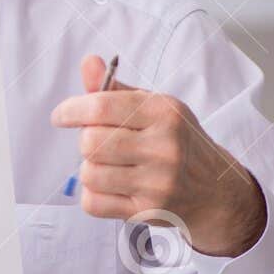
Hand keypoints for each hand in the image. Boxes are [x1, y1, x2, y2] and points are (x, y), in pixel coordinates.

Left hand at [49, 55, 265, 257]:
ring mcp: (157, 182)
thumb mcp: (154, 108)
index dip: (71, 110)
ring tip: (110, 166)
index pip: (101, 107)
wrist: (213, 189)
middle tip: (102, 144)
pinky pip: (93, 203)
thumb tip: (88, 62)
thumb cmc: (175, 141)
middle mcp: (163, 147)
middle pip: (90, 142)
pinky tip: (112, 187)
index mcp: (163, 112)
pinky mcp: (148, 211)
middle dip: (87, 141)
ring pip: (89, 174)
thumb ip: (115, 89)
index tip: (61, 116)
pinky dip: (94, 195)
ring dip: (90, 169)